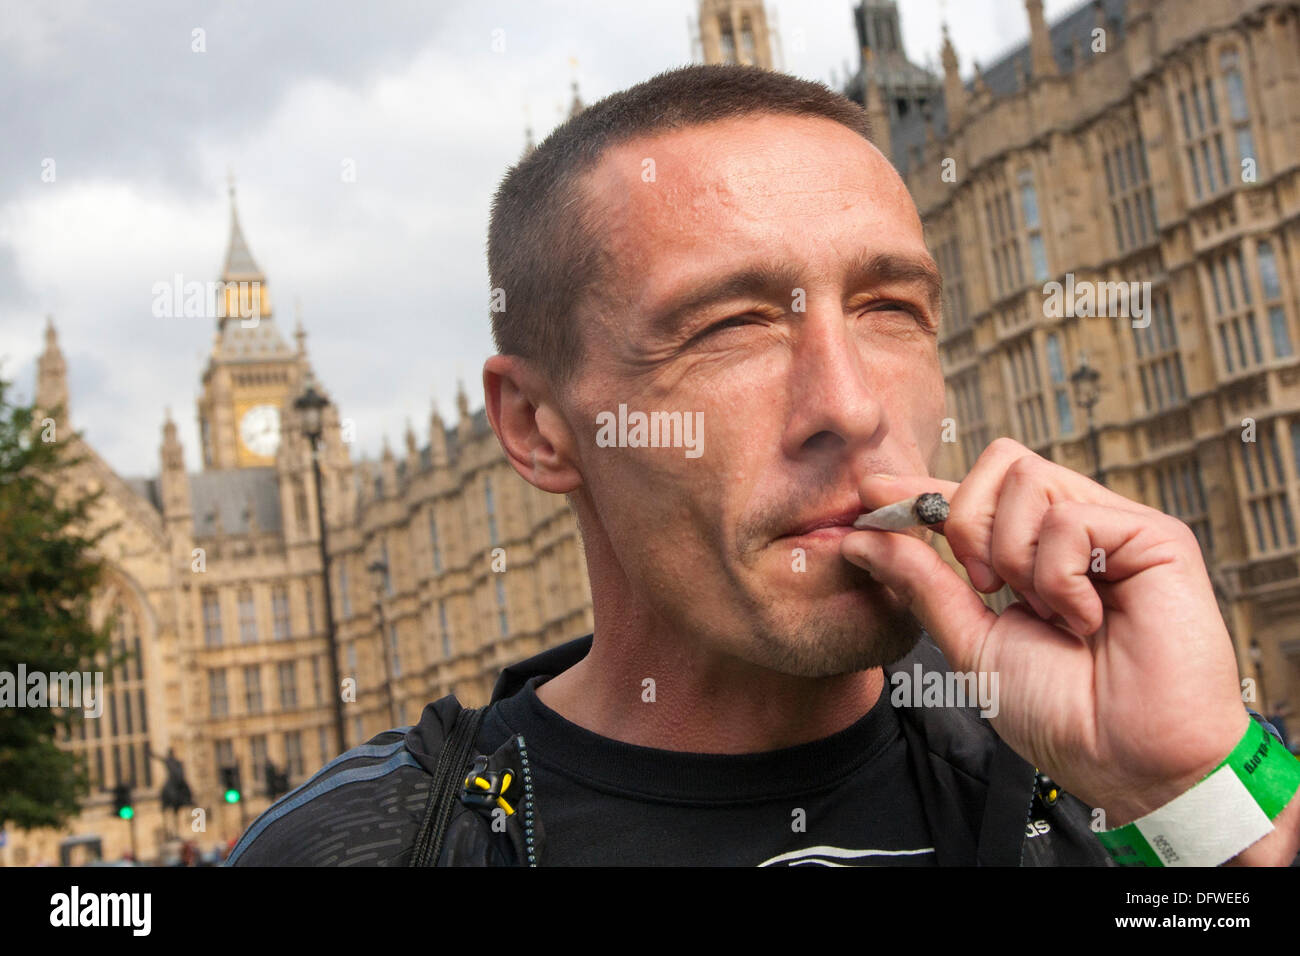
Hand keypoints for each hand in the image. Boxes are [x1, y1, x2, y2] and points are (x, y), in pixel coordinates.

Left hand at [840, 437, 1256, 831]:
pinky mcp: (1156, 536)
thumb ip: (923, 583)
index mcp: (1036, 554)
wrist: (1126, 763)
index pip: (975, 497)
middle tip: (987, 587)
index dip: (923, 490)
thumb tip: (862, 538)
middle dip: (969, 524)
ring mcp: (1117, 529)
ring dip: (1015, 557)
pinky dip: (1057, 577)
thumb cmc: (1060, 713)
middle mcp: (1078, 530)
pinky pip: (1069, 518)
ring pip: (1027, 479)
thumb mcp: (971, 641)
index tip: (871, 495)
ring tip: (1049, 612)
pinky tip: (1085, 620)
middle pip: (1000, 465)